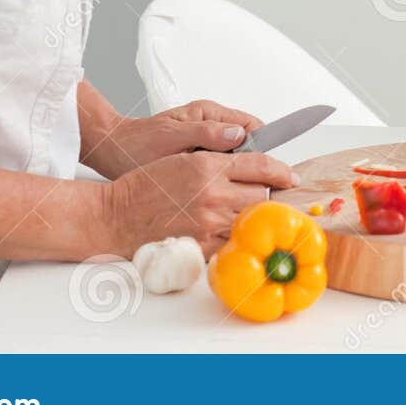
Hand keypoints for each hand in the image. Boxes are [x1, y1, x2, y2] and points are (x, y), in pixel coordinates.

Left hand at [86, 98, 263, 177]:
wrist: (113, 151)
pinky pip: (222, 166)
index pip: (251, 125)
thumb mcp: (171, 137)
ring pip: (237, 157)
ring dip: (235, 173)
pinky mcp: (200, 156)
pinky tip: (216, 191)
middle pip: (248, 142)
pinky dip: (223, 178)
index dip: (262, 145)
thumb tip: (236, 134)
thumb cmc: (136, 144)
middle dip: (251, 162)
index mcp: (208, 112)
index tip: (266, 167)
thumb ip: (205, 133)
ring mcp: (207, 140)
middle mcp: (212, 124)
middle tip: (247, 184)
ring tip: (229, 189)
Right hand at [104, 149, 298, 257]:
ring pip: (251, 218)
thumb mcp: (184, 159)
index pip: (261, 165)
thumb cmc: (144, 185)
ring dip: (254, 217)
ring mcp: (208, 222)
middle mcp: (212, 193)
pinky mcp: (201, 245)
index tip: (290, 176)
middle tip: (269, 196)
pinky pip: (233, 241)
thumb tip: (253, 165)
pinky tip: (232, 234)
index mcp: (208, 166)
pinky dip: (236, 237)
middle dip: (268, 194)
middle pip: (262, 193)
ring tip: (249, 216)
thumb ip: (220, 160)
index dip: (281, 170)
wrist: (115, 215)